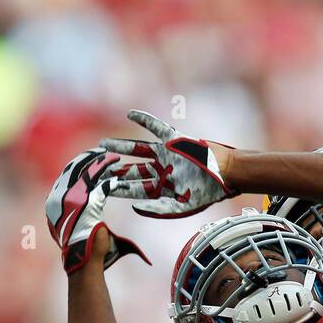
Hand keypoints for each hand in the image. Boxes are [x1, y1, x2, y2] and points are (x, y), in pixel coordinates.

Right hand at [45, 148, 148, 274]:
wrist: (82, 264)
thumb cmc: (82, 251)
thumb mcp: (72, 229)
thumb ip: (74, 215)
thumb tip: (81, 210)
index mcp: (52, 203)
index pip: (65, 175)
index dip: (77, 164)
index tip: (89, 158)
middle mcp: (58, 198)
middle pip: (74, 168)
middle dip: (89, 158)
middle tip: (102, 152)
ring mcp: (71, 200)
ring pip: (88, 174)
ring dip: (101, 163)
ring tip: (113, 158)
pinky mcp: (87, 204)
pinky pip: (102, 186)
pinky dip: (112, 181)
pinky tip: (119, 176)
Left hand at [101, 109, 234, 217]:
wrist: (226, 173)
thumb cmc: (207, 192)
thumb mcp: (181, 206)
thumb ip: (157, 209)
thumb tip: (134, 206)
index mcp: (162, 188)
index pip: (134, 188)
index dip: (118, 187)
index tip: (101, 186)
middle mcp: (161, 171)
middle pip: (132, 169)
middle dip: (114, 168)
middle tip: (95, 166)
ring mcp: (167, 155)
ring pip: (138, 149)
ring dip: (121, 146)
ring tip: (103, 144)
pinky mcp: (175, 140)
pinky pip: (157, 127)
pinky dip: (144, 120)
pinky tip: (130, 113)